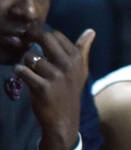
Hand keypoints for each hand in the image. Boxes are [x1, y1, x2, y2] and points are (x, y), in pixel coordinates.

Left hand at [20, 28, 94, 149]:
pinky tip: (24, 77)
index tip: (33, 37)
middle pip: (44, 38)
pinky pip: (23, 71)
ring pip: (30, 56)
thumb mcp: (81, 70)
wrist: (64, 118)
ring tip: (29, 69)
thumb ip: (83, 49)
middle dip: (30, 37)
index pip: (56, 35)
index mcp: (77, 58)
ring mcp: (55, 76)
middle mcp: (68, 65)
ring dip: (25, 62)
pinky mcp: (42, 88)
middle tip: (23, 41)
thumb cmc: (70, 91)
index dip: (41, 33)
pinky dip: (19, 72)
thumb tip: (91, 31)